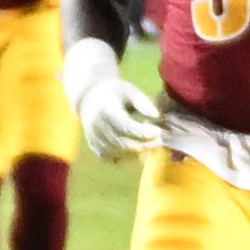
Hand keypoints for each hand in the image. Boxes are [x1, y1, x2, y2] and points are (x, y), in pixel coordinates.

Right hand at [63, 36, 163, 160]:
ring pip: (117, 153)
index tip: (159, 131)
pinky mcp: (94, 146)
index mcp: (105, 109)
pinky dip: (124, 158)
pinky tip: (135, 149)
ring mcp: (93, 138)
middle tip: (159, 140)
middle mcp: (96, 126)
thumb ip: (142, 102)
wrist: (89, 97)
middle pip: (122, 143)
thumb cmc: (115, 92)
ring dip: (136, 152)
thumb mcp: (129, 91)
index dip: (144, 132)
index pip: (126, 126)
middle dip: (144, 144)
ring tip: (148, 143)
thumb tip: (155, 115)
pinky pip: (110, 158)